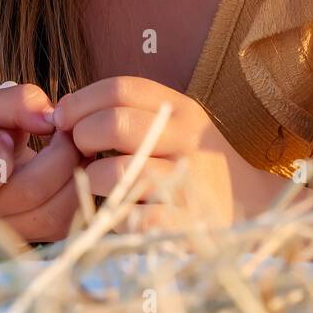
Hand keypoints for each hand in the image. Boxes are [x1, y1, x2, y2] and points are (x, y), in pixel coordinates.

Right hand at [0, 84, 89, 243]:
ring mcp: (11, 229)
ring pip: (57, 213)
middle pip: (33, 191)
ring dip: (78, 172)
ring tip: (74, 145)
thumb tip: (51, 120)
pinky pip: (71, 219)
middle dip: (62, 153)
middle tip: (65, 128)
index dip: (0, 156)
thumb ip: (18, 103)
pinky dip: (83, 187)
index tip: (5, 136)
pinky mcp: (40, 235)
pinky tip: (78, 163)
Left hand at [52, 76, 285, 232]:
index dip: (81, 100)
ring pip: (116, 171)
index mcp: (181, 109)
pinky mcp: (185, 224)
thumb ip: (126, 111)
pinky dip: (114, 215)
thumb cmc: (191, 159)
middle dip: (82, 135)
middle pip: (115, 124)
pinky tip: (117, 210)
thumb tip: (62, 109)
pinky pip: (132, 217)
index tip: (62, 116)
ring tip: (94, 181)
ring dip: (91, 177)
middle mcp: (187, 140)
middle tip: (80, 150)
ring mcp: (188, 182)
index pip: (120, 89)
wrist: (250, 204)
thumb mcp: (172, 122)